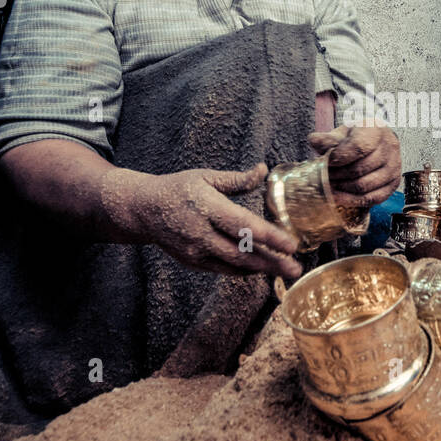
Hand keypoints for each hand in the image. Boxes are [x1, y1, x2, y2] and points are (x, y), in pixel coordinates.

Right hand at [131, 163, 301, 278]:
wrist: (144, 210)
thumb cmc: (179, 188)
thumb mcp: (205, 177)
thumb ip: (236, 179)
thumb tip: (263, 169)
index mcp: (207, 207)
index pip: (243, 225)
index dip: (270, 237)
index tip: (292, 244)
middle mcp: (201, 232)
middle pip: (242, 252)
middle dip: (271, 262)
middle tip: (296, 268)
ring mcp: (195, 251)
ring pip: (233, 265)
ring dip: (261, 269)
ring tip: (285, 271)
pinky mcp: (192, 262)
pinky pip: (223, 269)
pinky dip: (244, 270)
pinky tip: (262, 268)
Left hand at [307, 124, 401, 207]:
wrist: (375, 143)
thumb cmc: (356, 137)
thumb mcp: (341, 133)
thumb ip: (328, 139)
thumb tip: (314, 140)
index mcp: (377, 130)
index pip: (359, 147)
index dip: (340, 157)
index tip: (326, 161)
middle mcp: (390, 147)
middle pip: (360, 168)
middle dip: (337, 174)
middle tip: (323, 175)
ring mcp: (394, 167)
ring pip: (364, 185)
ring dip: (342, 188)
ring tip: (328, 185)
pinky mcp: (393, 184)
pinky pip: (371, 199)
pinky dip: (351, 200)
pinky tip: (337, 196)